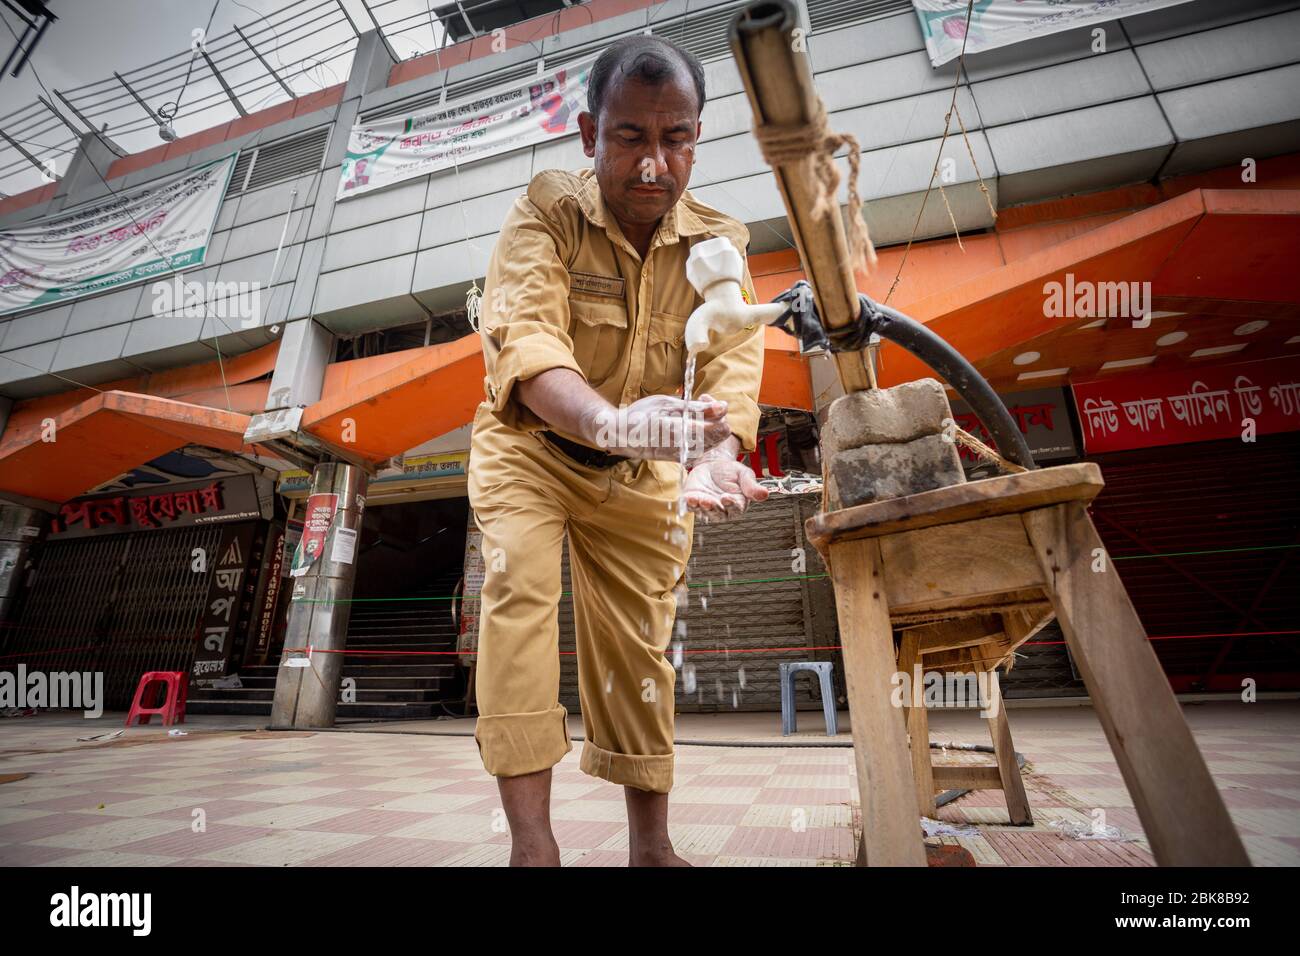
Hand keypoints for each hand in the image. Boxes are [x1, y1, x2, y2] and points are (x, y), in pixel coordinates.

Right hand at [588, 393, 731, 461]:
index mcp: (684, 434)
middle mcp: (687, 449)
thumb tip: (723, 407)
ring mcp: (684, 456)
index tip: (709, 400)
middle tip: (702, 400)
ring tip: (694, 409)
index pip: (720, 429)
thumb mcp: (669, 404)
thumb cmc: (642, 416)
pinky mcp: (680, 458)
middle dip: (716, 417)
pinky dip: (701, 432)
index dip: (720, 412)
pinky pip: (701, 447)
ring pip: (711, 442)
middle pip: (719, 436)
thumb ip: (698, 408)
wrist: (621, 436)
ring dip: (709, 424)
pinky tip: (689, 421)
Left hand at [682, 456, 768, 519]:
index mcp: (737, 505)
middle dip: (714, 508)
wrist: (713, 463)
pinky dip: (688, 504)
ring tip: (699, 500)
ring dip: (701, 507)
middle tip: (711, 501)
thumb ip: (752, 486)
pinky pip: (690, 507)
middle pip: (718, 514)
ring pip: (704, 512)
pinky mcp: (693, 502)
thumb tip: (765, 494)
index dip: (731, 505)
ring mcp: (707, 507)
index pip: (736, 509)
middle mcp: (722, 510)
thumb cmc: (731, 471)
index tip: (727, 498)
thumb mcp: (744, 475)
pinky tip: (688, 499)